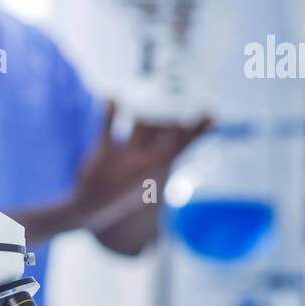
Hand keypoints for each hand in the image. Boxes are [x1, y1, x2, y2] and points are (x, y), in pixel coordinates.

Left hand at [73, 101, 210, 230]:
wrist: (92, 212)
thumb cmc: (125, 192)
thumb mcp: (150, 178)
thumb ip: (163, 155)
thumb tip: (179, 130)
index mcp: (158, 171)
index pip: (183, 147)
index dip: (198, 132)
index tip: (212, 116)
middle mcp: (146, 163)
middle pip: (168, 133)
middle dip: (179, 117)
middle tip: (187, 98)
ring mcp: (125, 158)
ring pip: (142, 125)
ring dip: (147, 111)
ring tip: (150, 94)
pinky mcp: (103, 154)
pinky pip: (106, 128)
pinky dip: (108, 112)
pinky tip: (110, 98)